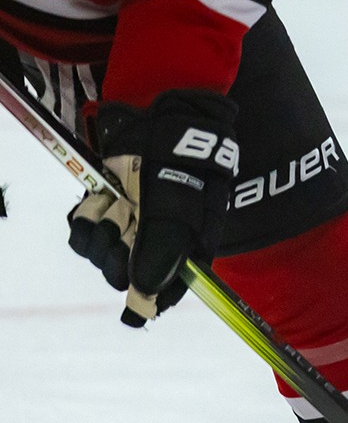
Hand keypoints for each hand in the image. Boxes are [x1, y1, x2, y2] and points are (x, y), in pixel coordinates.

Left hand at [68, 90, 239, 326]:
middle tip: (120, 235)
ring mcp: (130, 221)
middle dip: (118, 259)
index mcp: (187, 245)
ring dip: (99, 235)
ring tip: (110, 207)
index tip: (138, 306)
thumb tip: (145, 291)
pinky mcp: (106, 205)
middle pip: (128, 273)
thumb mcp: (178, 206)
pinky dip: (85, 221)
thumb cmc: (182, 161)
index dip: (153, 298)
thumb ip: (162, 250)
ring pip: (102, 252)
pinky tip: (97, 202)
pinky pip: (85, 229)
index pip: (169, 286)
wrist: (164, 116)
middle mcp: (156, 238)